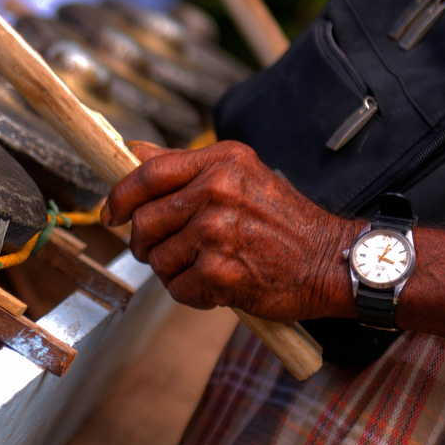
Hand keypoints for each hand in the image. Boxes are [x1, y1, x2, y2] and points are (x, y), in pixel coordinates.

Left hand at [102, 140, 361, 322]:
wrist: (333, 262)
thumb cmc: (283, 221)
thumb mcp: (239, 175)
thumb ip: (183, 165)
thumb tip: (131, 150)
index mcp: (221, 161)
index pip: (146, 174)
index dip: (120, 197)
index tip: (112, 214)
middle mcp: (217, 191)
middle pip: (144, 221)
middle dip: (145, 243)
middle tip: (164, 252)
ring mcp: (217, 232)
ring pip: (157, 259)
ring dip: (172, 271)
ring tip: (204, 267)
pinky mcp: (221, 272)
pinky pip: (178, 288)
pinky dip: (193, 294)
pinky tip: (220, 285)